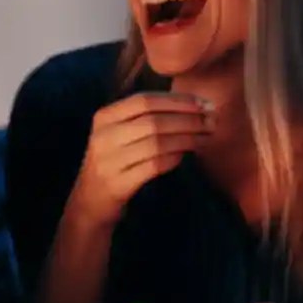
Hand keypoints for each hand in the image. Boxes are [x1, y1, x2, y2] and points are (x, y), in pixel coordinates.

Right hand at [69, 92, 213, 226]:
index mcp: (104, 117)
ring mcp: (109, 161)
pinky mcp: (118, 183)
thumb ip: (143, 117)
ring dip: (187, 138)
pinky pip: (154, 166)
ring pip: (156, 143)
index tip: (204, 103)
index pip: (144, 100)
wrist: (90, 201)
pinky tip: (187, 154)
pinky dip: (175, 158)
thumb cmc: (113, 162)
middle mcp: (103, 136)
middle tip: (212, 121)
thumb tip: (192, 103)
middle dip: (188, 119)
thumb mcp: (118, 134)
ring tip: (206, 136)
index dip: (177, 100)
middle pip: (153, 121)